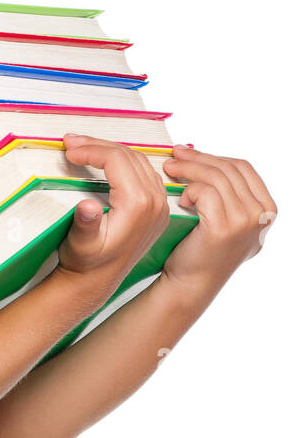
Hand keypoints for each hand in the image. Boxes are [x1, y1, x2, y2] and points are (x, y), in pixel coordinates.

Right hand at [55, 133, 170, 294]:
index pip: (116, 160)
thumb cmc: (85, 263)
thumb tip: (87, 206)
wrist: (96, 283)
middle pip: (129, 155)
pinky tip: (104, 163)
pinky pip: (144, 172)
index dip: (90, 149)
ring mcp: (160, 205)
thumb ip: (86, 224)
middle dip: (98, 145)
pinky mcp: (157, 208)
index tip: (68, 149)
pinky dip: (123, 162)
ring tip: (83, 149)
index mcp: (139, 206)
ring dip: (110, 151)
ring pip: (138, 161)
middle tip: (71, 142)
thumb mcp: (81, 245)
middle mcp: (156, 203)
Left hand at [160, 145, 276, 294]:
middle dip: (198, 158)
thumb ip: (228, 196)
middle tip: (174, 154)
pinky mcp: (225, 227)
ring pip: (215, 178)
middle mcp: (261, 215)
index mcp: (267, 210)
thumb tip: (204, 159)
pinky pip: (205, 191)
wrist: (190, 285)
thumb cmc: (200, 251)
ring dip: (189, 169)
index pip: (243, 169)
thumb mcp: (226, 221)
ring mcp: (246, 221)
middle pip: (229, 169)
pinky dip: (190, 189)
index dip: (215, 156)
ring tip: (169, 169)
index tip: (190, 153)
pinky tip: (181, 198)